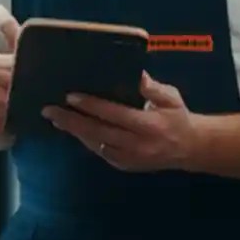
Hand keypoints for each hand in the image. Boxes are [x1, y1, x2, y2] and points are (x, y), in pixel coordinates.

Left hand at [42, 72, 204, 172]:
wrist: (189, 148)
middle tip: (49, 110)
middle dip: (71, 120)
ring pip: (95, 144)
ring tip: (54, 118)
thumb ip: (152, 87)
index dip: (92, 105)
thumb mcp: (170, 97)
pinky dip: (85, 140)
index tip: (71, 96)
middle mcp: (137, 145)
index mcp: (149, 126)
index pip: (115, 114)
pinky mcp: (124, 165)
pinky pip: (99, 152)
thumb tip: (136, 73)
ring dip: (73, 131)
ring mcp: (129, 158)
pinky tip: (72, 129)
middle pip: (98, 132)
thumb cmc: (177, 116)